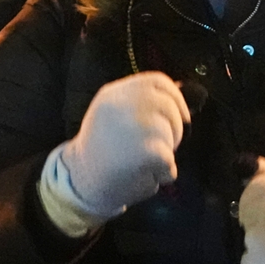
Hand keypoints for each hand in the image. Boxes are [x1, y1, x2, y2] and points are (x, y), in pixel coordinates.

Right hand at [41, 71, 188, 233]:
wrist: (81, 183)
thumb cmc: (103, 151)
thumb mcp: (114, 115)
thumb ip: (142, 102)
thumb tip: (183, 91)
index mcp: (113, 93)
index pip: (157, 80)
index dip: (175, 97)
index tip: (180, 114)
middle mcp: (122, 104)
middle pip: (168, 105)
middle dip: (175, 126)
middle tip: (162, 144)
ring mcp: (134, 126)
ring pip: (171, 132)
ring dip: (167, 151)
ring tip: (146, 162)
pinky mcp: (145, 152)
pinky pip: (170, 159)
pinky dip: (166, 172)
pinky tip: (150, 175)